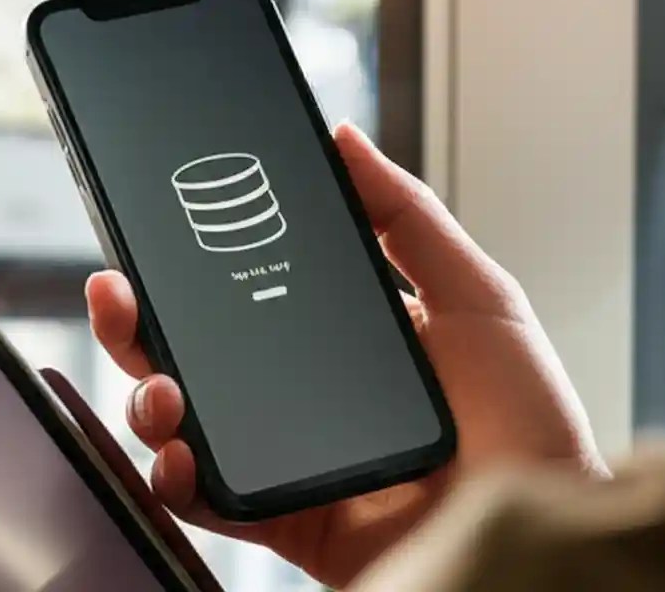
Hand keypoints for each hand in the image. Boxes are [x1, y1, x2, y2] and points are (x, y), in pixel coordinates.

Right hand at [85, 122, 604, 587]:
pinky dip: (174, 480)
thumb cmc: (527, 418)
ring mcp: (285, 457)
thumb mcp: (475, 294)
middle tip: (118, 295)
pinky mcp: (283, 519)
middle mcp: (298, 395)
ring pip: (182, 424)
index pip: (243, 293)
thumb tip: (344, 140)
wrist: (546, 522)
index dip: (189, 267)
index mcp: (335, 339)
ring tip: (162, 388)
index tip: (152, 232)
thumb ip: (407, 216)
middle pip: (192, 356)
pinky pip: (206, 501)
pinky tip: (179, 454)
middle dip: (137, 327)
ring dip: (147, 399)